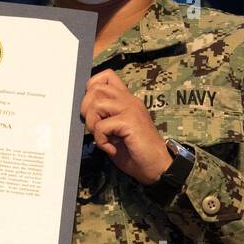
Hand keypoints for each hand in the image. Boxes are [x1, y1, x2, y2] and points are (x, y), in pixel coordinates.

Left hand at [81, 69, 172, 184]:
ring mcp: (130, 109)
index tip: (92, 110)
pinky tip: (111, 148)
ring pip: (96, 104)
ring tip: (102, 137)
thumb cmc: (137, 152)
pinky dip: (101, 140)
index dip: (91, 89)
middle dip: (87, 108)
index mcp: (127, 100)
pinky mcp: (130, 122)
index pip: (106, 77)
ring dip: (93, 124)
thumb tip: (84, 114)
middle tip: (95, 127)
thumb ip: (103, 118)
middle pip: (96, 87)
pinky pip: (102, 126)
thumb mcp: (115, 131)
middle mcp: (129, 100)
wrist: (158, 167)